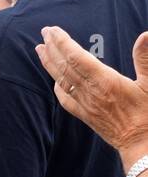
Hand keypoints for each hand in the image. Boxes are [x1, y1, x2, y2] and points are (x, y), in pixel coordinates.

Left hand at [37, 26, 147, 166]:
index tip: (52, 30)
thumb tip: (145, 35)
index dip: (62, 42)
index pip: (76, 57)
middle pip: (65, 66)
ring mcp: (86, 105)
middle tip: (43, 32)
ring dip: (50, 63)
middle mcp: (90, 92)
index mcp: (105, 81)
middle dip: (52, 48)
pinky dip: (58, 87)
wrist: (143, 147)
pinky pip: (66, 100)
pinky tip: (55, 81)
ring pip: (62, 80)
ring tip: (40, 50)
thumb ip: (147, 59)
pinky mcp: (86, 116)